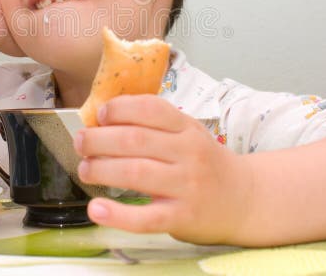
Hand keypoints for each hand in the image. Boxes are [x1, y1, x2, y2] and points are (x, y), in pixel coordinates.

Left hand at [73, 95, 252, 243]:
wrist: (245, 199)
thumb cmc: (204, 163)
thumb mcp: (187, 134)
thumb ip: (153, 126)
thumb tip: (101, 119)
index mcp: (186, 127)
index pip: (150, 109)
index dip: (120, 109)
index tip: (100, 115)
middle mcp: (188, 153)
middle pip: (135, 140)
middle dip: (99, 140)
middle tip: (80, 143)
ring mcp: (186, 186)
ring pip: (136, 173)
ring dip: (101, 169)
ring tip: (85, 170)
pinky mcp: (182, 217)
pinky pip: (146, 217)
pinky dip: (117, 215)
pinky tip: (96, 209)